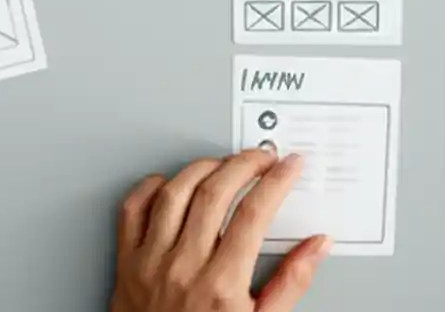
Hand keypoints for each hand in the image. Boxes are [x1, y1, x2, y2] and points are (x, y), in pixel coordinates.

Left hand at [110, 151, 330, 311]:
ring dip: (204, 167)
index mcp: (222, 286)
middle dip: (245, 163)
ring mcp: (151, 263)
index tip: (290, 166)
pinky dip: (151, 187)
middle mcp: (184, 269)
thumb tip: (317, 246)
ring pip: (175, 192)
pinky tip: (171, 183)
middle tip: (262, 158)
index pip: (255, 213)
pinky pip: (132, 210)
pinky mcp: (126, 265)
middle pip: (216, 192)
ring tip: (223, 164)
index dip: (278, 180)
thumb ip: (292, 282)